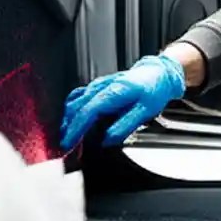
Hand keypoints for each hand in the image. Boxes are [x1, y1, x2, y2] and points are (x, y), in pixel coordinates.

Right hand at [59, 55, 185, 149]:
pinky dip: (72, 111)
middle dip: (67, 129)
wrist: (157, 74)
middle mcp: (101, 86)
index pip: (87, 113)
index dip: (75, 130)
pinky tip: (72, 122)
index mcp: (113, 92)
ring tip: (66, 138)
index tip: (67, 144)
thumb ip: (125, 126)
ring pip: (74, 102)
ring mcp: (97, 85)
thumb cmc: (153, 90)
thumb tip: (107, 140)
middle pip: (76, 108)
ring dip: (68, 121)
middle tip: (64, 147)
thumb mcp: (145, 111)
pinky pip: (78, 97)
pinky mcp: (97, 87)